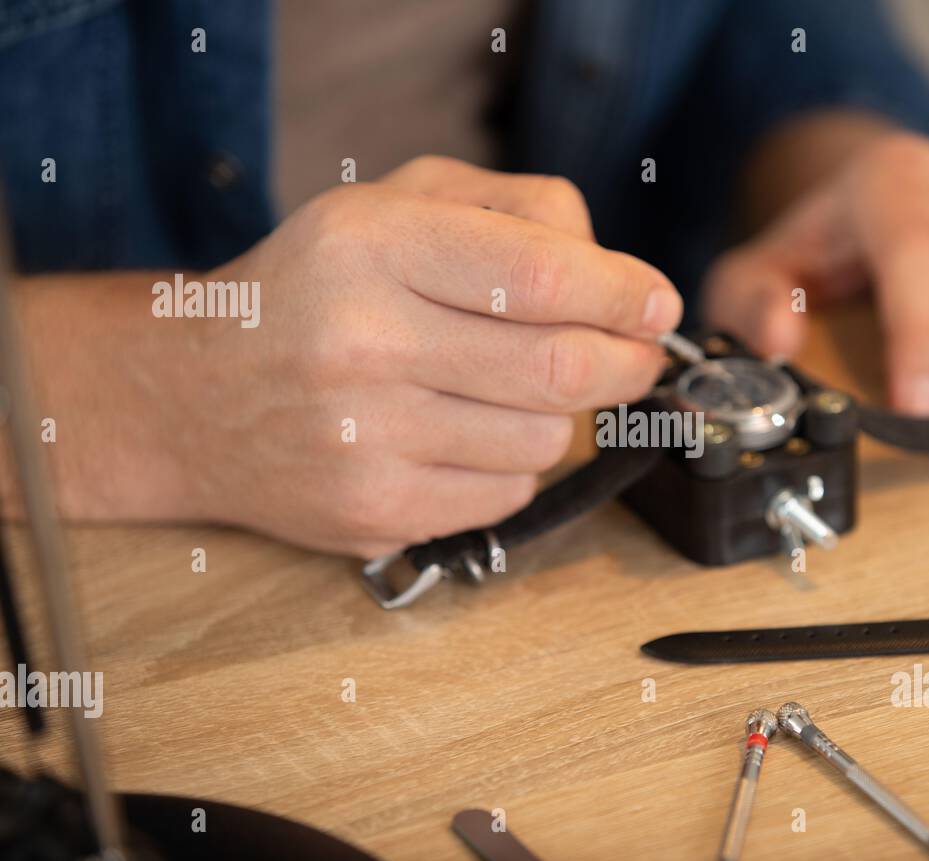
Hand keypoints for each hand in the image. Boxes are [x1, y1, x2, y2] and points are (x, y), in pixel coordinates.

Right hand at [14, 157, 680, 555]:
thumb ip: (513, 211)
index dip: (623, 295)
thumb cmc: (319, 289)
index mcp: (372, 245)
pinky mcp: (372, 511)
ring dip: (560, 417)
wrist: (195, 396)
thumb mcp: (396, 205)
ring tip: (514, 391)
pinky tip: (471, 438)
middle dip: (626, 363)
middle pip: (560, 368)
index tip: (657, 307)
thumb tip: (618, 275)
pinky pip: (507, 496)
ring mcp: (363, 438)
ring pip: (543, 440)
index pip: (541, 275)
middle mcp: (362, 341)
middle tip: (636, 356)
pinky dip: (515, 468)